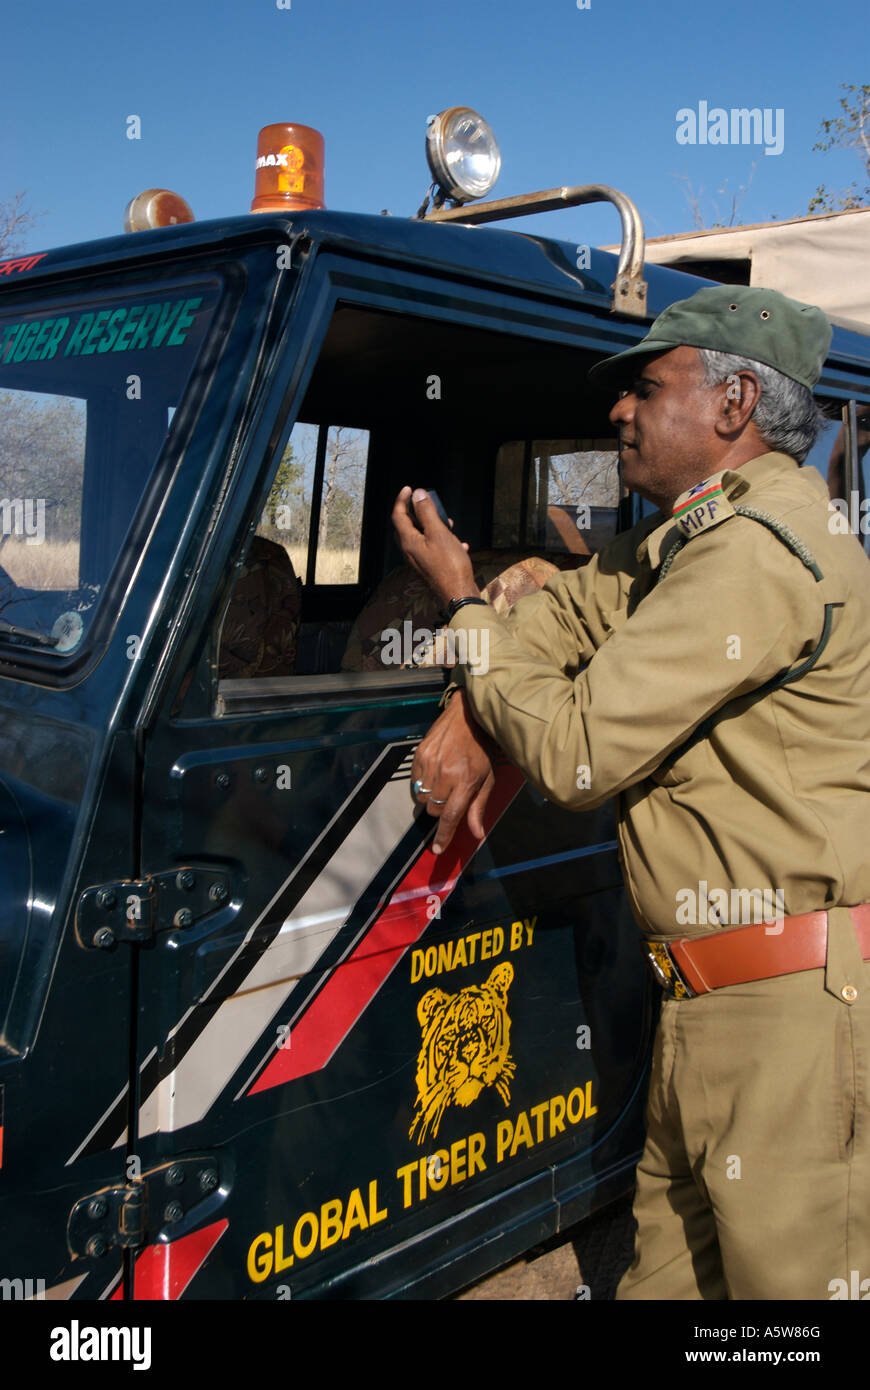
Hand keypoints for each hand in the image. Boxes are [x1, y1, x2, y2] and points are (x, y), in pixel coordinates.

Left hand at [392, 486, 476, 606]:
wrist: (458, 594)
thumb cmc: (449, 564)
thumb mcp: (439, 533)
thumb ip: (427, 513)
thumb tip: (417, 494)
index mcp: (408, 541)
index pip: (398, 515)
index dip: (402, 500)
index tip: (410, 488)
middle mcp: (410, 551)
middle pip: (409, 526)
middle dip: (420, 513)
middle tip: (434, 506)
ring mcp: (419, 560)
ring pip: (423, 537)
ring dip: (435, 527)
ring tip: (451, 525)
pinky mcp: (430, 567)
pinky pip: (434, 549)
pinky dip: (444, 542)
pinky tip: (460, 545)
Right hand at [412, 690, 496, 854]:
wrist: (468, 717)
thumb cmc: (481, 749)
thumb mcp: (487, 779)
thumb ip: (478, 807)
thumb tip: (477, 833)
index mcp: (465, 782)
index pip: (450, 816)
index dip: (443, 835)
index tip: (437, 849)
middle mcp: (445, 774)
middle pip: (434, 810)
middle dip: (441, 810)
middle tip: (451, 796)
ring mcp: (430, 763)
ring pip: (422, 798)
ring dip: (430, 798)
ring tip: (443, 783)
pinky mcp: (419, 754)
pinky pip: (414, 782)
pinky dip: (422, 783)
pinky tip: (434, 772)